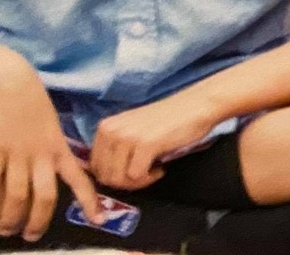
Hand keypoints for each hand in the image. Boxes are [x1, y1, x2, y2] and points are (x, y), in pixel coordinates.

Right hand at [0, 53, 100, 239]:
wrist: (6, 77)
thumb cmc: (28, 99)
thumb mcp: (50, 123)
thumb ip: (53, 145)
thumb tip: (57, 163)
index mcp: (59, 147)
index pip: (81, 179)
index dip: (90, 201)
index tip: (98, 220)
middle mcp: (41, 154)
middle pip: (46, 198)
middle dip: (39, 222)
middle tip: (30, 236)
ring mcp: (17, 152)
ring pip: (18, 196)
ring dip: (11, 218)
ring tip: (5, 230)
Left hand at [88, 90, 221, 190]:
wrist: (195, 106)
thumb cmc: (167, 121)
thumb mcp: (131, 130)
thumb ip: (115, 148)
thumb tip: (105, 176)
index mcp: (105, 127)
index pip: (94, 168)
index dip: (114, 177)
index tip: (132, 172)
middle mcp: (110, 130)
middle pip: (105, 176)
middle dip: (126, 183)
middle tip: (145, 174)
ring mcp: (126, 137)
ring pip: (119, 179)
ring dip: (138, 182)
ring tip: (153, 170)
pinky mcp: (144, 144)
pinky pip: (137, 176)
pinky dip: (150, 178)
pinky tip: (161, 167)